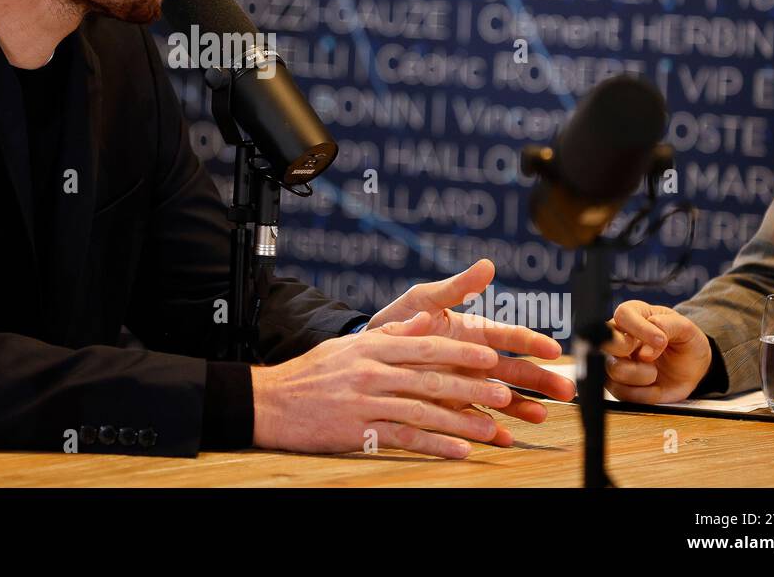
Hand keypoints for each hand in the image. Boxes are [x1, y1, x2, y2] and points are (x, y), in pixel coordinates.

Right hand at [251, 309, 554, 457]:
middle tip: (504, 392)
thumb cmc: (311, 372)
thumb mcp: (347, 345)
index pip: (424, 346)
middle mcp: (371, 371)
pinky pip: (404, 439)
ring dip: (460, 421)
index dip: (460, 350)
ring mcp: (365, 402)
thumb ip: (390, 334)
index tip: (490, 354)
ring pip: (422, 411)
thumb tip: (427, 321)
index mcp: (371, 346)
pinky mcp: (358, 430)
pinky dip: (434, 445)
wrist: (270, 401)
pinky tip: (459, 451)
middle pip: (429, 378)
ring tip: (492, 429)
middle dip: (471, 386)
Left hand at [364, 258, 576, 425]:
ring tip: (542, 415)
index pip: (510, 337)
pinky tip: (504, 437)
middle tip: (567, 390)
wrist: (370, 348)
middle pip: (516, 371)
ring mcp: (467, 385)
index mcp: (475, 332)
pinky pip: (475, 420)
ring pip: (504, 398)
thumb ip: (457, 287)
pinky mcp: (452, 407)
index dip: (533, 343)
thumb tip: (487, 264)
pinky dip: (490, 430)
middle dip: (542, 380)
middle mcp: (476, 360)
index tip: (554, 350)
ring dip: (524, 406)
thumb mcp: (425, 298)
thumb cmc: (401, 319)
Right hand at [602, 300, 711, 402]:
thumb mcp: (687, 329)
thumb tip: (646, 350)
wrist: (691, 368)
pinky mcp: (618, 385)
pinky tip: (654, 387)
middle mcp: (618, 337)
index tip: (661, 341)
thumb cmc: (685, 343)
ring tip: (655, 372)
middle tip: (648, 357)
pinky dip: (644, 394)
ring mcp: (615, 361)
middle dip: (627, 351)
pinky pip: (622, 393)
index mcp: (633, 315)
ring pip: (613, 370)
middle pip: (606, 342)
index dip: (640, 329)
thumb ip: (667, 327)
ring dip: (641, 375)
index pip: (623, 316)